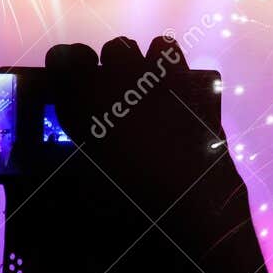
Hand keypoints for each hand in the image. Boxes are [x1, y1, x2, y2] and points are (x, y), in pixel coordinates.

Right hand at [45, 36, 264, 272]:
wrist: (194, 225)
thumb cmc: (130, 214)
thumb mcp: (87, 193)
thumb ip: (74, 165)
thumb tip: (70, 159)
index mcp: (90, 101)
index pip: (66, 57)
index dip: (64, 63)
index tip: (65, 74)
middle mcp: (132, 84)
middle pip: (117, 48)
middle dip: (113, 64)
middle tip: (110, 92)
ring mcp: (175, 86)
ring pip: (161, 47)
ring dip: (153, 63)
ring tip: (149, 89)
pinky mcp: (208, 101)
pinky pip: (198, 75)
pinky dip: (187, 83)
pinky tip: (182, 106)